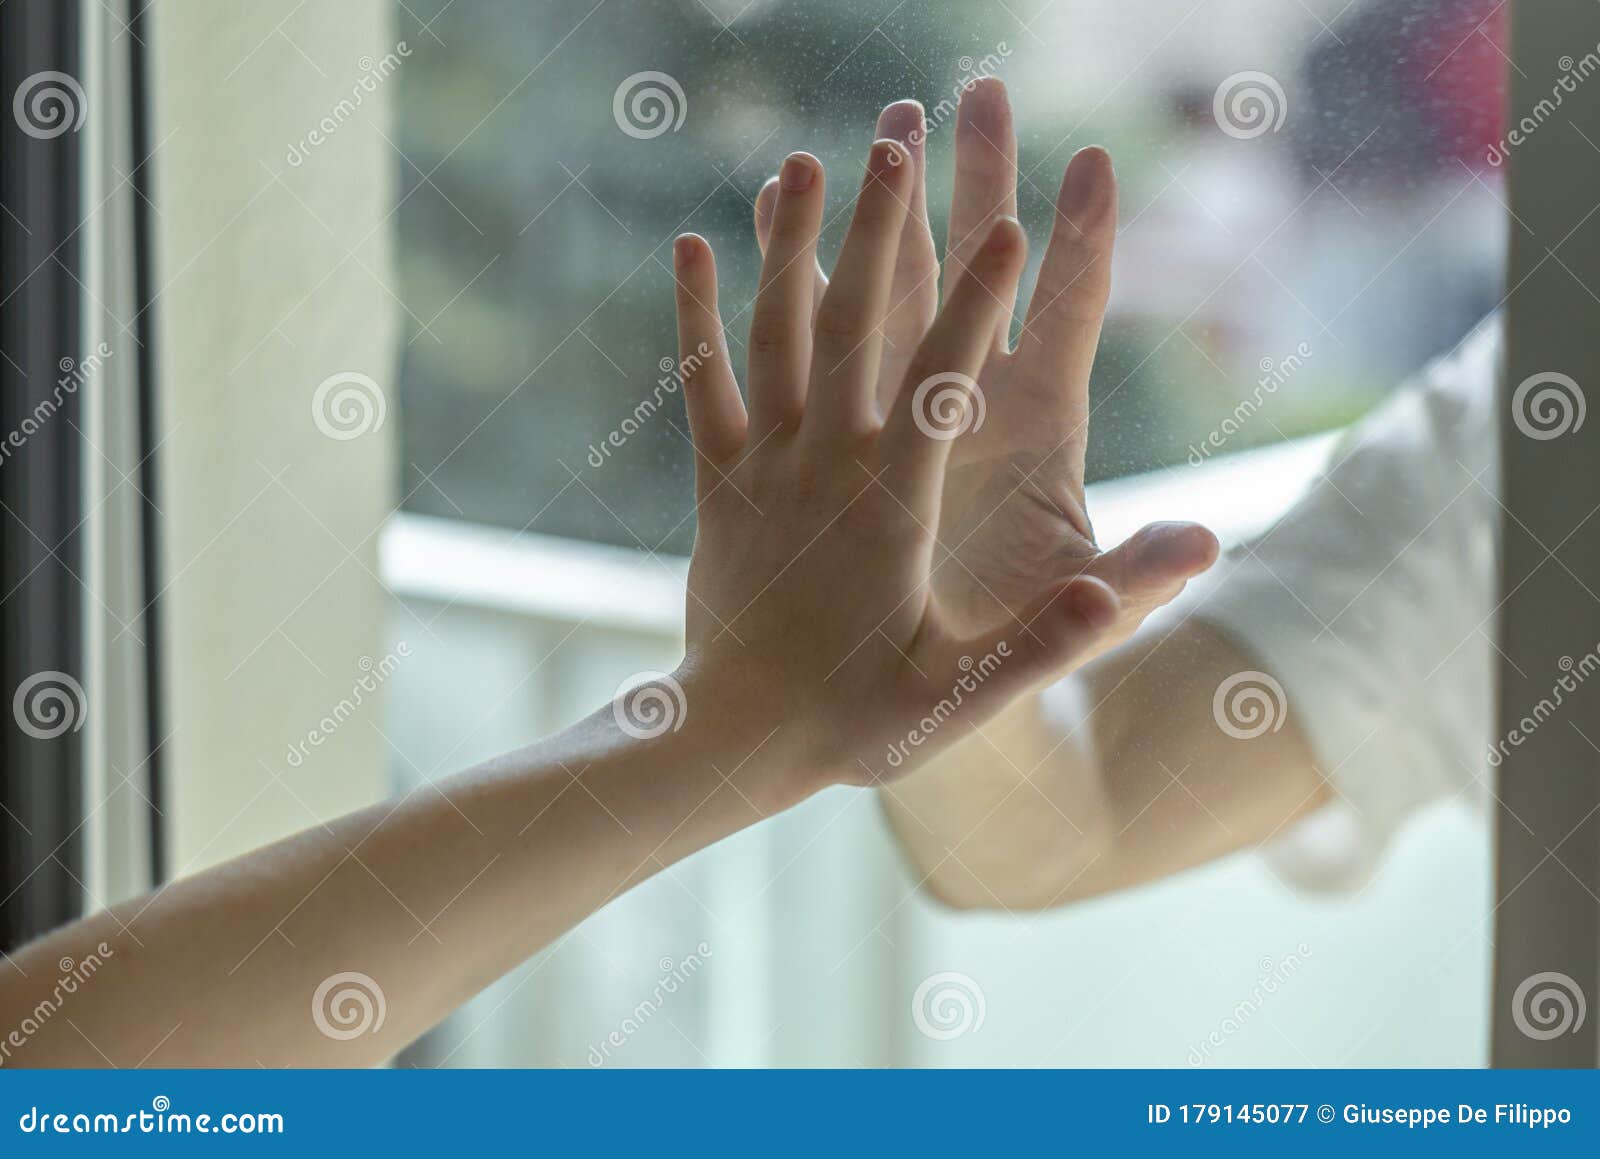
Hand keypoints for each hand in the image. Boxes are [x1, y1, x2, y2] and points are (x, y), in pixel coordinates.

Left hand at [671, 140, 1121, 788]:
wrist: (733, 743)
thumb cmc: (856, 723)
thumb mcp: (962, 694)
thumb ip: (1047, 639)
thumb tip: (1128, 591)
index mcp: (893, 502)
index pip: (945, 381)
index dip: (981, 303)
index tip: (1013, 226)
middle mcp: (824, 464)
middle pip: (857, 326)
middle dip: (884, 230)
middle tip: (901, 140)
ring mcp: (763, 464)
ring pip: (776, 335)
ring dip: (791, 244)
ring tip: (804, 163)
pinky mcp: (717, 480)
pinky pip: (704, 381)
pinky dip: (697, 313)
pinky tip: (693, 244)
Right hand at [752, 80, 1217, 662]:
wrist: (928, 679)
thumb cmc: (1014, 645)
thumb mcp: (1075, 615)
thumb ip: (1130, 580)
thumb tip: (1204, 549)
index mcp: (1041, 423)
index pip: (1071, 311)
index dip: (1082, 241)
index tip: (1092, 163)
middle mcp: (973, 391)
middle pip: (978, 263)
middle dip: (975, 180)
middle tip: (970, 94)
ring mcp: (902, 400)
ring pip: (888, 284)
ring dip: (874, 209)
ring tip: (863, 132)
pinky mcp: (838, 427)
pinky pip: (803, 340)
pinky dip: (780, 281)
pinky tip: (750, 224)